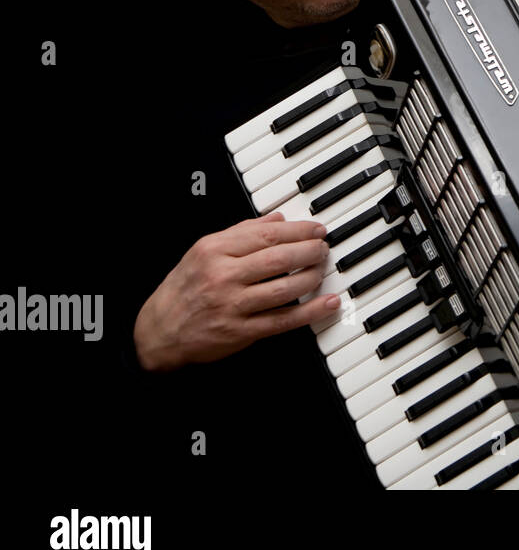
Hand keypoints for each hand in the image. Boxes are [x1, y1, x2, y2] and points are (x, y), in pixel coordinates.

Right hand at [133, 212, 339, 371]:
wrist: (158, 331)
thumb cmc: (184, 288)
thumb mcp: (203, 251)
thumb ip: (241, 232)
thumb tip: (277, 218)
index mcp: (214, 250)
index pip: (266, 234)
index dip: (298, 230)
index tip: (316, 229)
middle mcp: (222, 276)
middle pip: (278, 259)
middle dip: (309, 251)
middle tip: (323, 248)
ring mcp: (232, 305)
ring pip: (284, 288)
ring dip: (312, 276)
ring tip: (322, 269)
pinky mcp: (241, 331)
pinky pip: (283, 320)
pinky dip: (310, 311)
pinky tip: (328, 303)